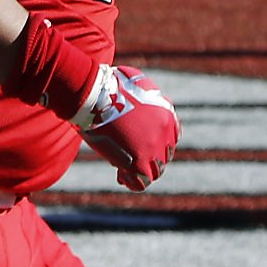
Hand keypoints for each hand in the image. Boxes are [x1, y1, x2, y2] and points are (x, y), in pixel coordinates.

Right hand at [74, 65, 179, 190]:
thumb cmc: (107, 84)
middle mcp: (165, 132)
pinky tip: (120, 176)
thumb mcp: (135, 84)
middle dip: (147, 158)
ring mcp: (153, 148)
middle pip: (163, 156)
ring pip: (154, 171)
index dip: (156, 143)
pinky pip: (141, 182)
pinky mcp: (138, 161)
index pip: (171, 137)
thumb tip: (138, 100)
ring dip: (140, 171)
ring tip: (122, 170)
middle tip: (128, 158)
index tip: (140, 144)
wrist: (95, 93)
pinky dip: (131, 182)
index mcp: (166, 114)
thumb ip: (144, 96)